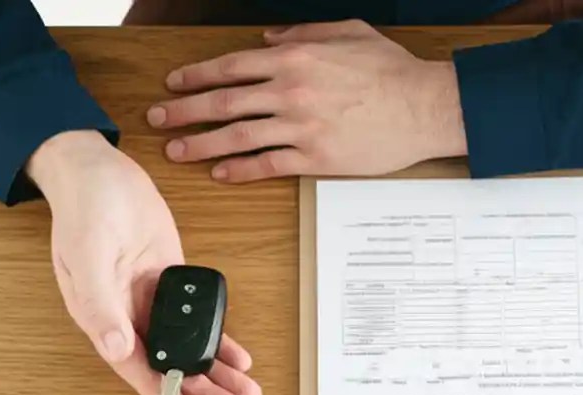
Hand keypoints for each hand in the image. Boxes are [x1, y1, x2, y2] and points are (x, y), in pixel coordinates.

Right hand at [27, 130, 261, 394]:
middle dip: (203, 389)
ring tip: (246, 391)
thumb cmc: (84, 209)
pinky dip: (216, 337)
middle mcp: (126, 315)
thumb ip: (100, 305)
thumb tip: (114, 348)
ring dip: (214, 369)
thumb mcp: (88, 255)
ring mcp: (149, 298)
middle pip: (169, 363)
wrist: (98, 170)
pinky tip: (238, 355)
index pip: (136, 369)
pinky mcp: (169, 279)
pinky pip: (195, 318)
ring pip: (186, 346)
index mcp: (100, 317)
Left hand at [146, 20, 467, 182]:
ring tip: (177, 150)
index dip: (197, 76)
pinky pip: (268, 164)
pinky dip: (240, 170)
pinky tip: (221, 172)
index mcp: (296, 58)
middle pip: (224, 101)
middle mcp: (291, 91)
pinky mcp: (316, 157)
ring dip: (202, 143)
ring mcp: (301, 126)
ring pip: (238, 136)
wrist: (424, 107)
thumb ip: (303, 33)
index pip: (231, 66)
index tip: (174, 84)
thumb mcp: (348, 33)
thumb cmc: (392, 70)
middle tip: (159, 118)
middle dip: (185, 110)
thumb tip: (268, 42)